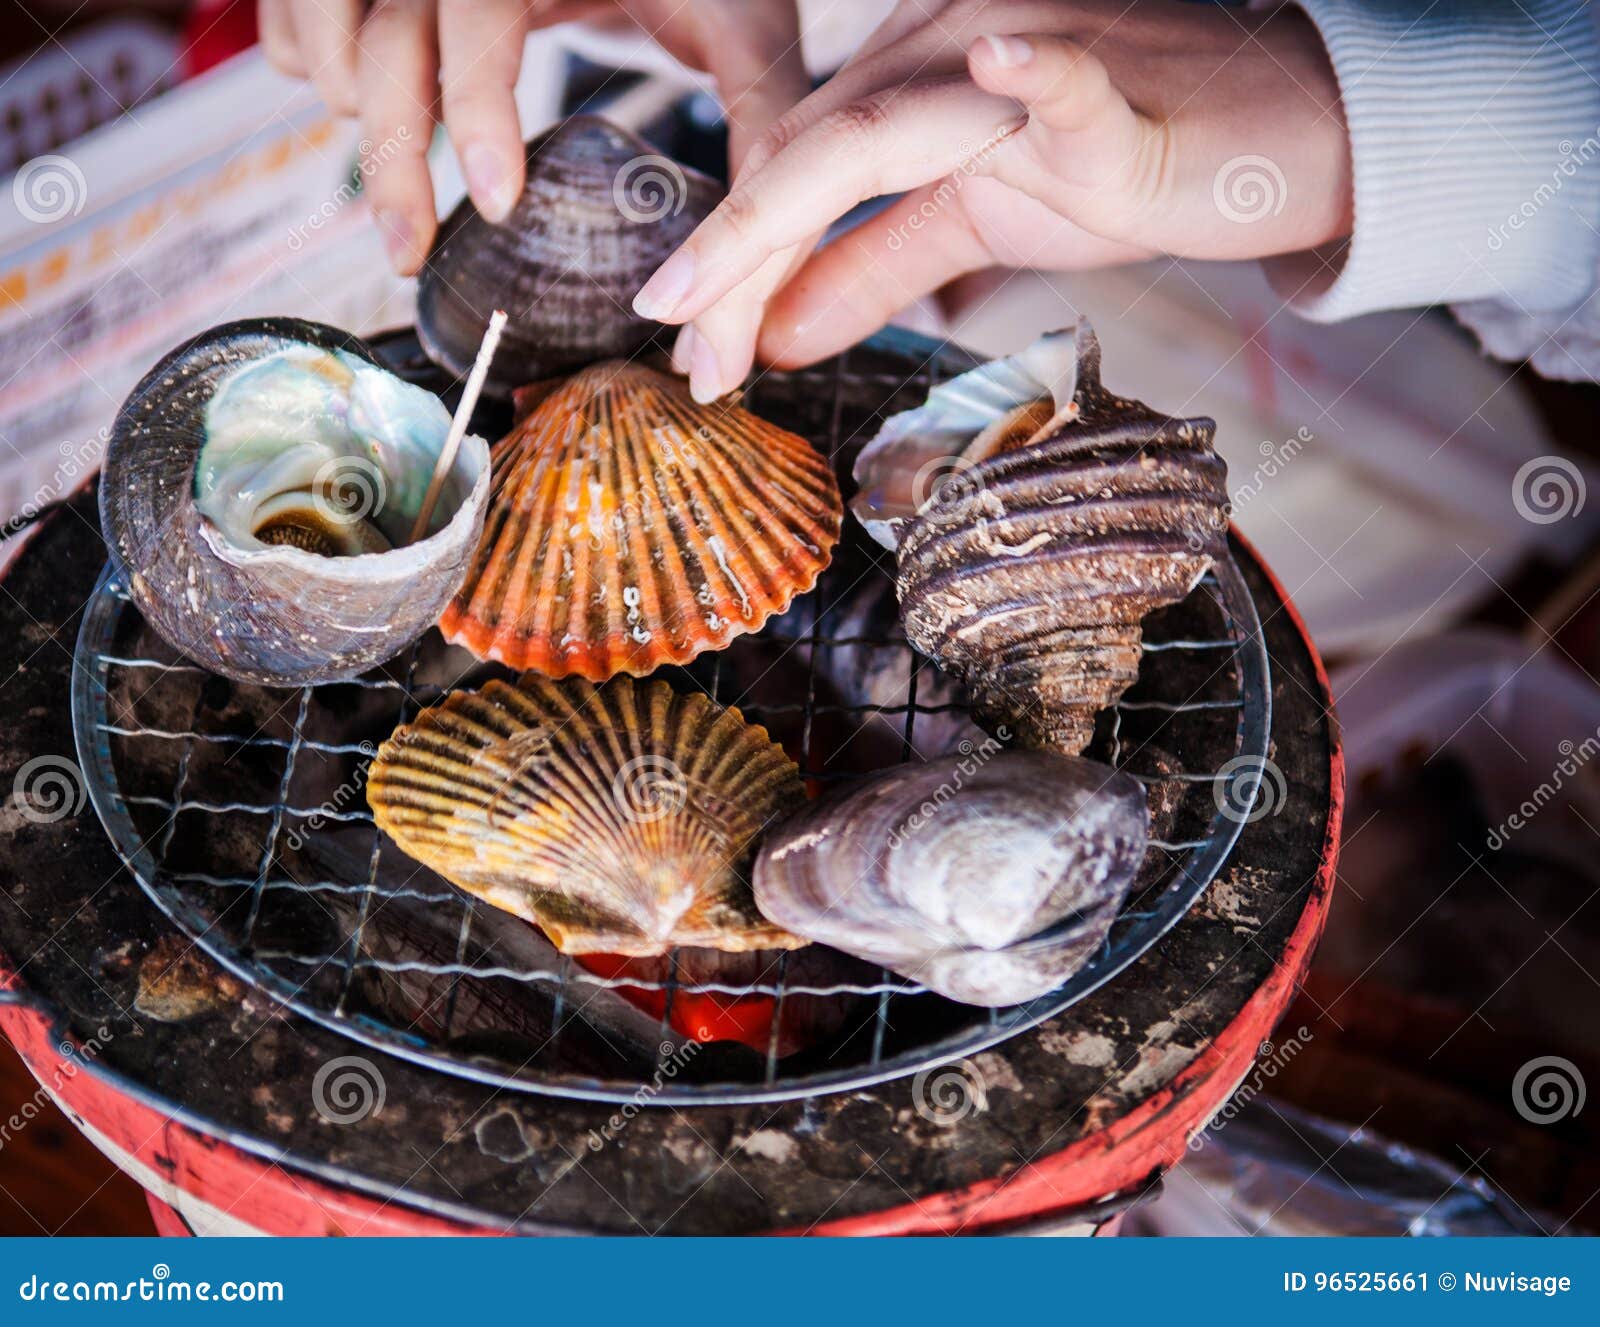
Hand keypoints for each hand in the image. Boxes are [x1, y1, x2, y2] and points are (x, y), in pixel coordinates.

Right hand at [259, 0, 807, 273]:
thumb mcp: (748, 41)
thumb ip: (757, 158)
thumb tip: (719, 341)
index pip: (478, 11)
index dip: (475, 104)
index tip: (496, 200)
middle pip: (384, 32)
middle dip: (391, 154)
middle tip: (412, 253)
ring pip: (325, 21)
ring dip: (346, 101)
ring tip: (398, 164)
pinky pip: (293, 15)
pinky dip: (309, 67)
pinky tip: (360, 106)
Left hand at [631, 0, 1352, 399]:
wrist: (1269, 134)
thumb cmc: (1126, 164)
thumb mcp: (976, 223)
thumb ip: (873, 271)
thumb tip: (780, 334)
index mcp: (909, 76)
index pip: (794, 168)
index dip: (730, 256)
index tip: (683, 343)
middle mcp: (943, 43)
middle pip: (810, 152)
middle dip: (732, 259)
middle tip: (683, 354)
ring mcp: (1024, 51)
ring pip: (880, 131)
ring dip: (785, 215)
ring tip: (713, 298)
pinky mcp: (1118, 91)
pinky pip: (1066, 77)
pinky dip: (1030, 75)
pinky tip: (992, 63)